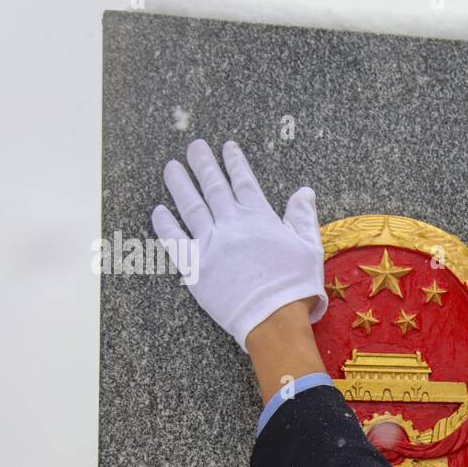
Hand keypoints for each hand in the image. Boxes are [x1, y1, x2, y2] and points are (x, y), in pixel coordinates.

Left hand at [151, 139, 327, 350]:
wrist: (273, 319)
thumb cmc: (295, 287)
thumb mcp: (309, 248)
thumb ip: (303, 217)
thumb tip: (304, 191)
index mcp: (259, 219)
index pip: (244, 182)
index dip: (235, 162)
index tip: (227, 147)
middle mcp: (232, 225)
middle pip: (214, 187)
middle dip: (203, 164)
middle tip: (194, 147)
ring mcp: (210, 244)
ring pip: (191, 206)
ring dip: (180, 184)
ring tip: (171, 167)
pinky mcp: (195, 266)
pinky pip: (174, 240)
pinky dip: (164, 223)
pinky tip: (158, 210)